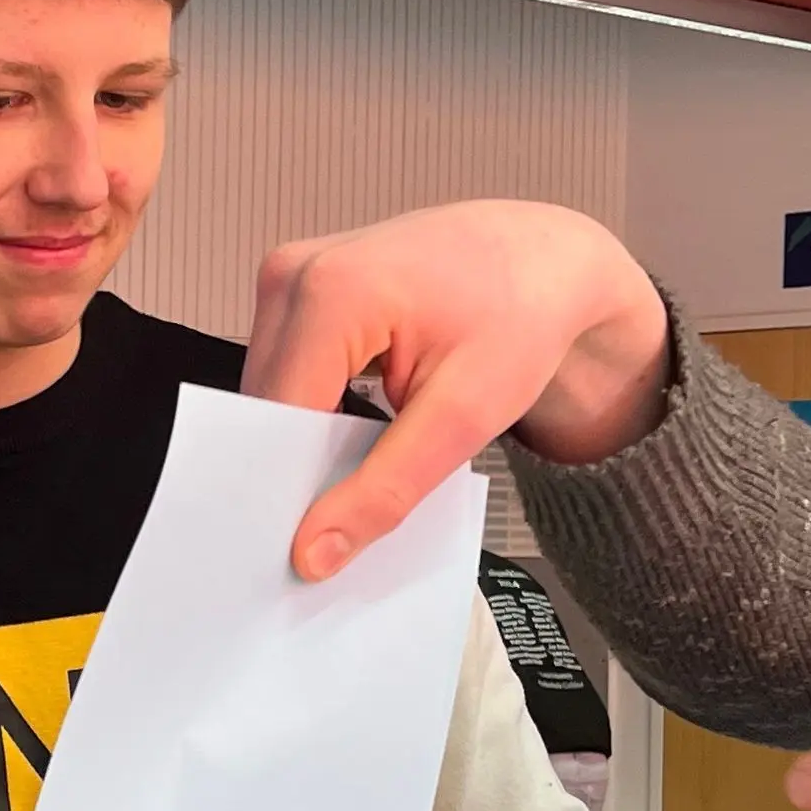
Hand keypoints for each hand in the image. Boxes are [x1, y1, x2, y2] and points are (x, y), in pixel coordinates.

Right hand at [240, 200, 670, 581]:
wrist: (544, 258)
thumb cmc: (520, 318)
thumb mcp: (464, 416)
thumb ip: (385, 489)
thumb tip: (312, 552)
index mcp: (333, 292)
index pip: (278, 422)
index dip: (292, 489)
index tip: (314, 548)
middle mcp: (296, 271)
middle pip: (266, 407)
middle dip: (301, 464)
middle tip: (360, 500)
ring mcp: (290, 271)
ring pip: (269, 392)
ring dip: (308, 435)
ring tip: (374, 448)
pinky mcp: (296, 283)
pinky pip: (282, 367)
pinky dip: (314, 404)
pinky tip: (362, 417)